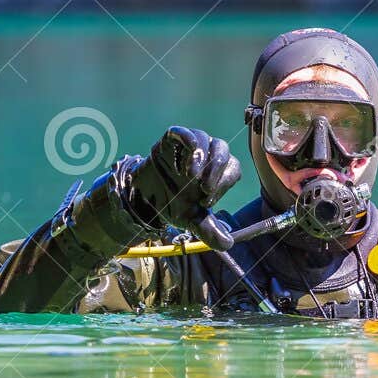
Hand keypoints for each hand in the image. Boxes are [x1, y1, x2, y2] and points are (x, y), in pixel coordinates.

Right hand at [127, 126, 241, 249]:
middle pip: (224, 151)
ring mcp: (191, 144)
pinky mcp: (174, 138)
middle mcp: (208, 155)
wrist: (146, 195)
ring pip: (206, 139)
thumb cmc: (174, 203)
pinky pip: (184, 133)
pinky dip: (187, 144)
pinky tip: (181, 164)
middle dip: (217, 170)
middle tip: (203, 188)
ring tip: (191, 176)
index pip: (232, 170)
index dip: (223, 184)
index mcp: (218, 172)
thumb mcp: (192, 219)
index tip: (206, 200)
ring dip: (202, 157)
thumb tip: (227, 244)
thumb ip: (209, 230)